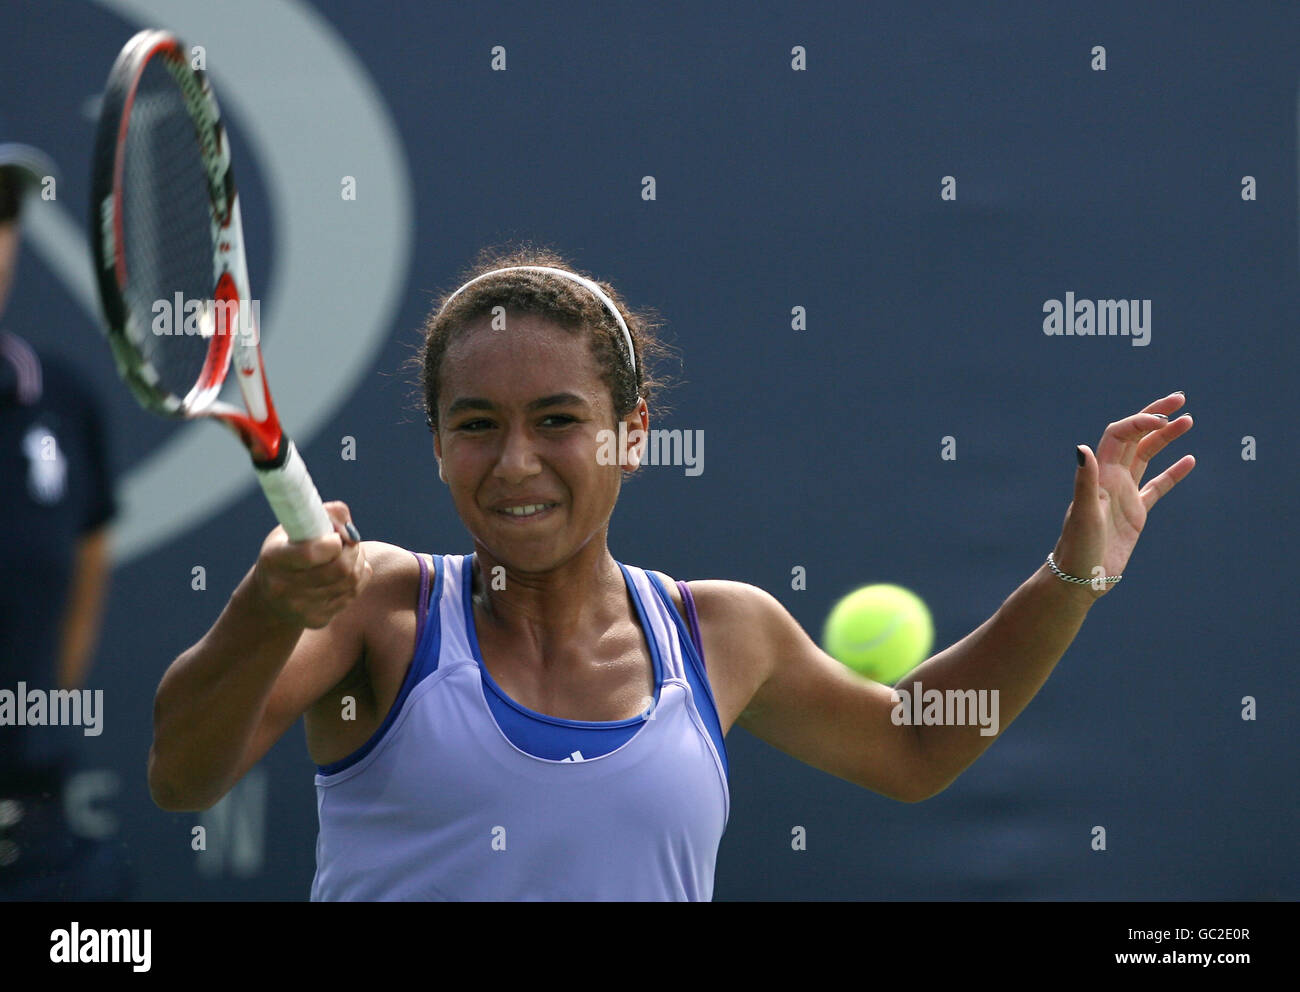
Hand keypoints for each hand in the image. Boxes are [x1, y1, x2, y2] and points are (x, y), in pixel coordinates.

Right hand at [251, 501, 371, 627]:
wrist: (271, 596)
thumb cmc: (287, 550)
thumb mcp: (294, 527)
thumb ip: (325, 515)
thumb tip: (350, 530)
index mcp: (273, 559)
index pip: (311, 554)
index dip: (333, 542)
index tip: (335, 536)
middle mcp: (283, 588)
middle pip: (340, 569)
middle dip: (353, 549)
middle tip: (348, 541)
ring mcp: (300, 609)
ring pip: (352, 579)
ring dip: (359, 560)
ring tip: (348, 552)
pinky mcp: (317, 620)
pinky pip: (354, 592)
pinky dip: (359, 576)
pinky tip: (345, 570)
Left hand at [1053, 392, 1194, 599]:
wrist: (1079, 577)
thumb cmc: (1078, 547)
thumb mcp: (1084, 514)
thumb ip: (1085, 481)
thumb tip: (1081, 448)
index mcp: (1100, 475)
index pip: (1119, 435)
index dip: (1139, 422)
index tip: (1163, 419)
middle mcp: (1111, 479)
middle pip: (1134, 438)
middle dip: (1155, 416)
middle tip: (1181, 399)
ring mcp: (1124, 495)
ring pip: (1147, 457)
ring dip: (1166, 438)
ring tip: (1189, 420)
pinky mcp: (1135, 514)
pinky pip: (1156, 486)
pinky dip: (1172, 473)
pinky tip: (1189, 459)